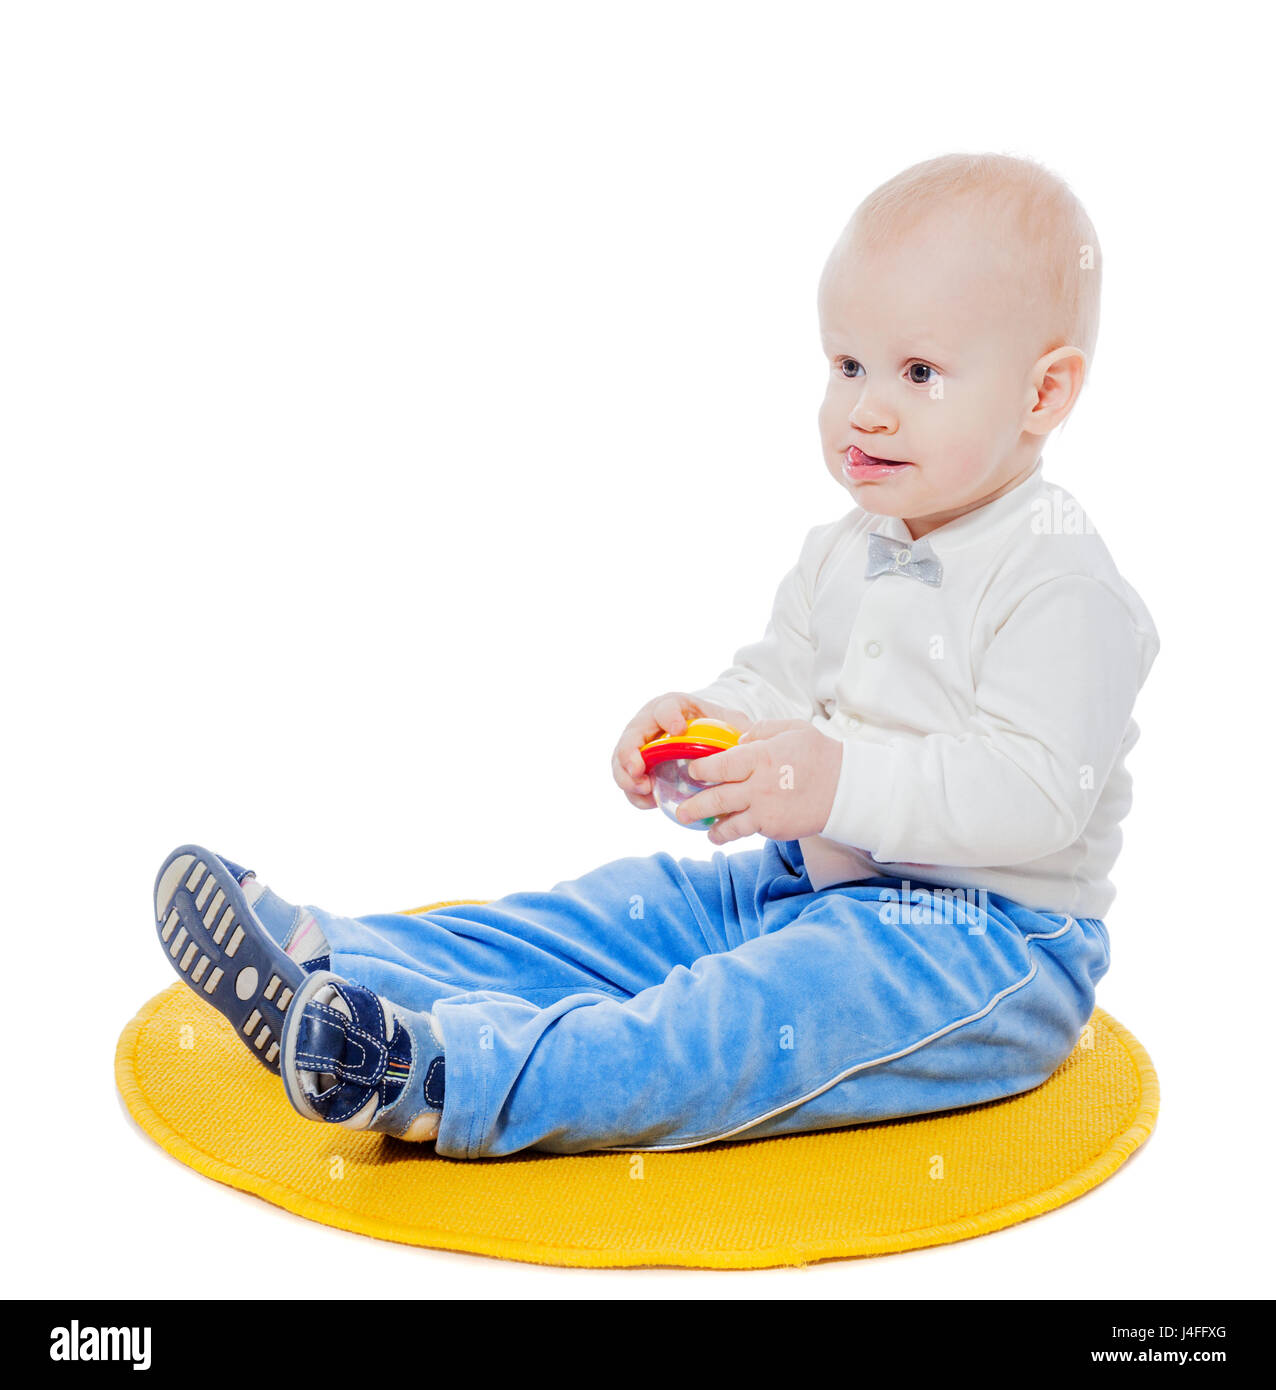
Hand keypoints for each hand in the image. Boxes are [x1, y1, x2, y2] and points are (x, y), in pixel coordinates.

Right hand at [612, 692, 752, 809]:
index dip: (668, 716)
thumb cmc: (717, 727)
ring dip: (626, 776)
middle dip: (631, 752)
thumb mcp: (731, 723)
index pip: (666, 707)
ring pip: (621, 759)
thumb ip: (741, 729)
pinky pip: (627, 780)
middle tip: (639, 769)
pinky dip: (634, 793)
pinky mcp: (636, 767)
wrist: (701, 738)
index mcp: (673, 706)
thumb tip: (753, 744)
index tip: (678, 729)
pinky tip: (648, 802)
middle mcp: (649, 722)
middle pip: (632, 734)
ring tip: (643, 790)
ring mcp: (639, 745)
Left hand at [675, 718, 842, 844]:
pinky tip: (724, 834)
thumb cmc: (820, 755)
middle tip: (682, 810)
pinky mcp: (774, 828)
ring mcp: (765, 810)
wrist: (848, 788)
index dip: (702, 770)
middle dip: (695, 806)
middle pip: (717, 797)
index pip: (720, 764)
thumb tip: (738, 740)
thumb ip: (761, 730)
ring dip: (712, 828)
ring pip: (728, 822)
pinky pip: (747, 831)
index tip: (693, 771)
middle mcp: (759, 785)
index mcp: (761, 757)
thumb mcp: (792, 729)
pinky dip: (733, 833)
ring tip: (701, 829)